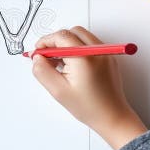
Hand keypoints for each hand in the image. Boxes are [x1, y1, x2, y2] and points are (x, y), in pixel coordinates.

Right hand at [31, 27, 146, 149]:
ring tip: (60, 63)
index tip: (37, 52)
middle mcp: (97, 51)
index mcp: (84, 58)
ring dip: (67, 43)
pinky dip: (78, 48)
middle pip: (72, 32)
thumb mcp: (58, 91)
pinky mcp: (108, 58)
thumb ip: (42, 71)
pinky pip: (90, 44)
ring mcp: (105, 53)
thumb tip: (37, 57)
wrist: (112, 117)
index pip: (61, 36)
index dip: (45, 42)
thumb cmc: (88, 107)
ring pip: (81, 36)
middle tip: (47, 57)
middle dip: (56, 40)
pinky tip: (72, 65)